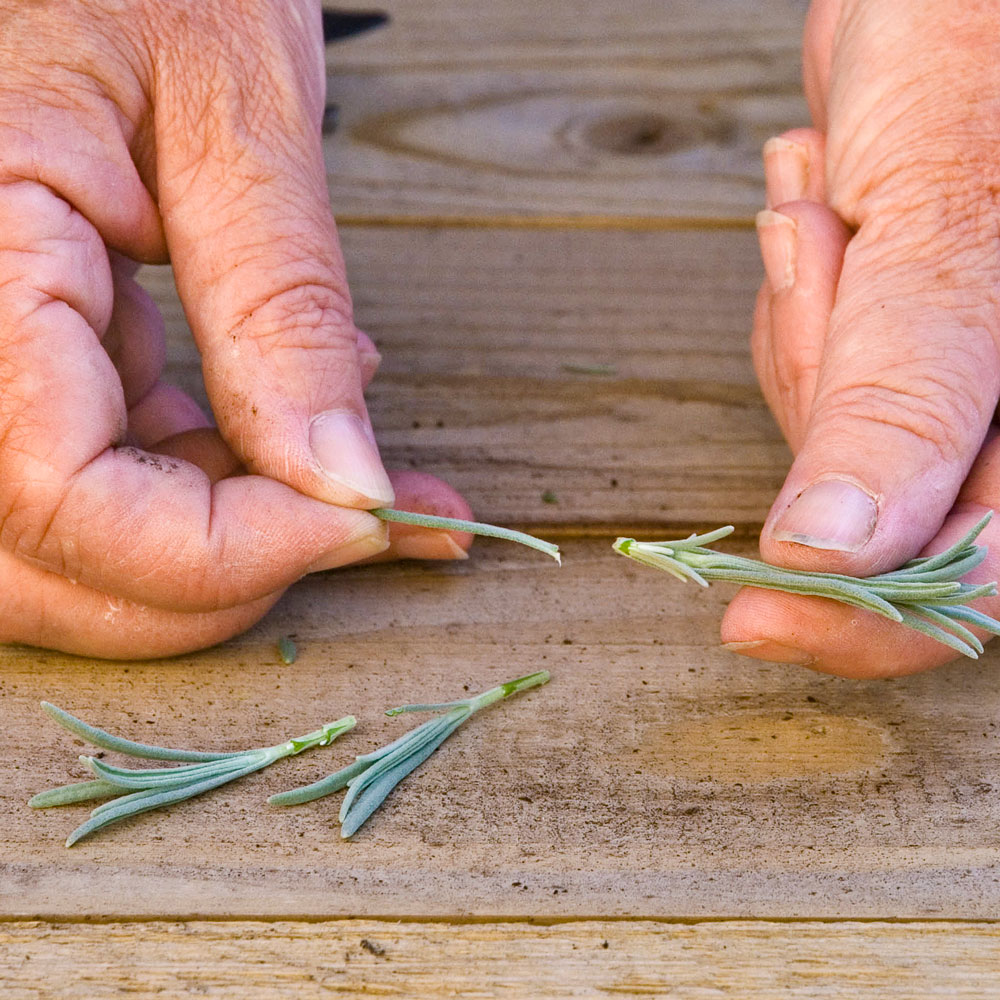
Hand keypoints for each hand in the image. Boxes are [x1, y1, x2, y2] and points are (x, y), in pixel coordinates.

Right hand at [0, 0, 469, 657]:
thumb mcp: (233, 114)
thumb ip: (281, 312)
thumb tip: (347, 484)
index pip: (58, 498)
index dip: (220, 550)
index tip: (361, 522)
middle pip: (51, 562)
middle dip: (226, 573)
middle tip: (368, 523)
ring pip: (70, 546)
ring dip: (228, 539)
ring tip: (349, 468)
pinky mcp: (22, 367)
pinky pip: (98, 480)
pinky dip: (210, 485)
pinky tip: (294, 429)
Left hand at [722, 0, 999, 676]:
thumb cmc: (977, 56)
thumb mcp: (944, 235)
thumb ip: (903, 404)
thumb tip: (832, 556)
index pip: (984, 578)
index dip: (865, 618)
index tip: (748, 618)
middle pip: (889, 511)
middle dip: (821, 394)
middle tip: (825, 243)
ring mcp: (966, 378)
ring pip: (836, 446)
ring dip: (803, 334)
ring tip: (832, 205)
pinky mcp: (902, 341)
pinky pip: (813, 380)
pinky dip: (794, 311)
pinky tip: (822, 211)